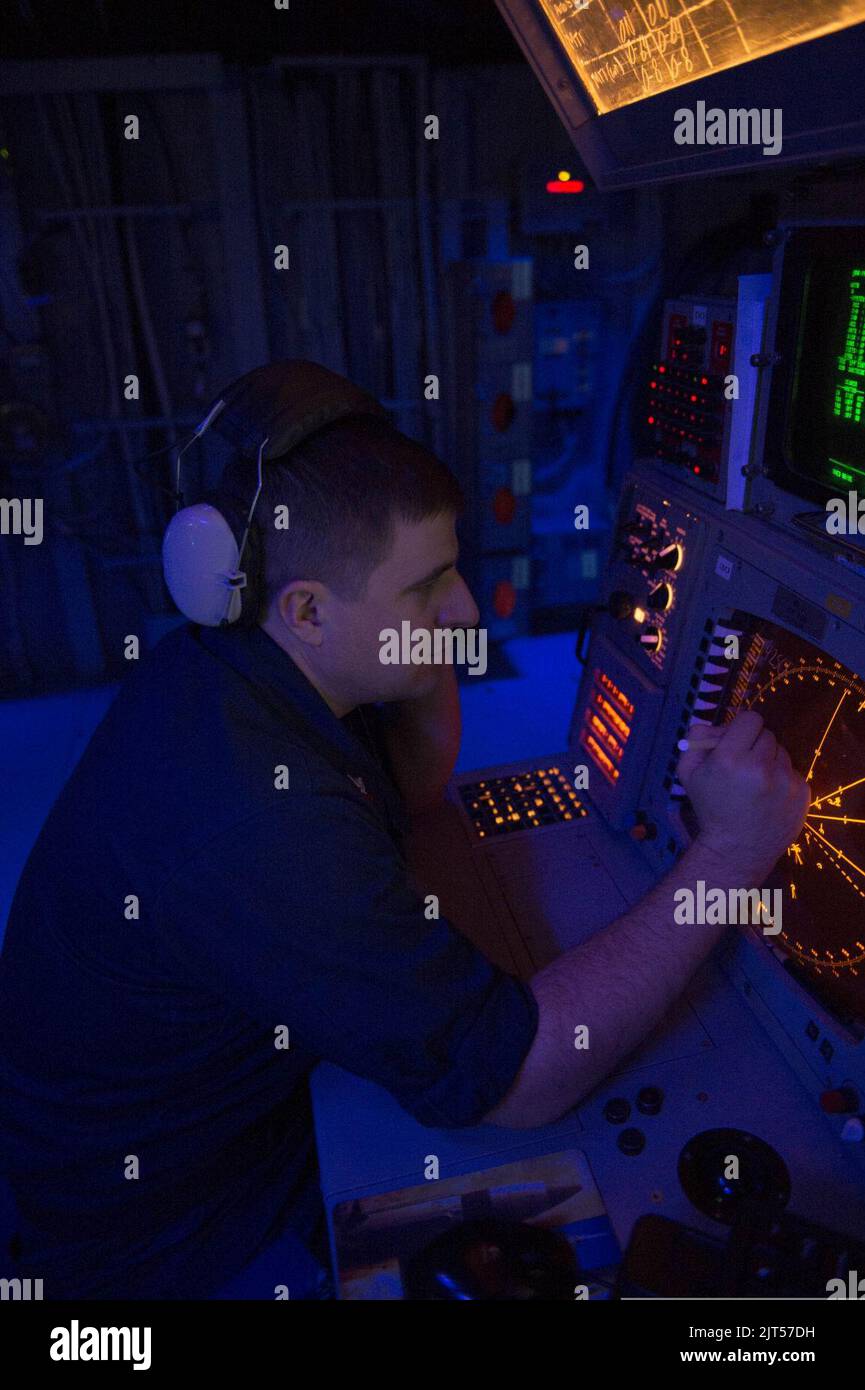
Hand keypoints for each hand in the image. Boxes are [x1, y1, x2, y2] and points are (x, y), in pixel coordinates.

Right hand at [678, 712, 809, 877]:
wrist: (736, 849)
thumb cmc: (711, 808)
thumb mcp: (688, 773)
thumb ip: (696, 740)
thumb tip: (716, 725)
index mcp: (730, 758)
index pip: (751, 719)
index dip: (742, 729)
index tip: (738, 742)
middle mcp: (760, 767)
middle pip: (767, 734)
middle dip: (755, 746)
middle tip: (744, 765)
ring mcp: (785, 781)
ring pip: (782, 752)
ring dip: (770, 762)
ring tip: (756, 785)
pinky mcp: (802, 793)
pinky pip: (793, 772)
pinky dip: (782, 780)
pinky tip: (769, 797)